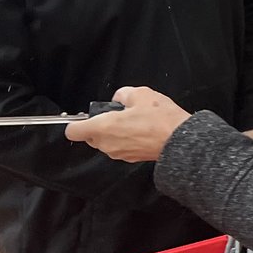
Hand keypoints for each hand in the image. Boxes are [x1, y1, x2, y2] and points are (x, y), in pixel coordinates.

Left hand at [65, 87, 191, 162]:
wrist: (179, 141)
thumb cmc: (160, 119)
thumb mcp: (141, 94)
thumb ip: (123, 94)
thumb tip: (119, 98)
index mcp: (102, 127)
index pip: (73, 131)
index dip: (77, 123)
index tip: (87, 117)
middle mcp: (106, 144)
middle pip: (90, 137)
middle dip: (100, 126)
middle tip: (118, 115)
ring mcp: (118, 154)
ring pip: (106, 143)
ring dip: (114, 134)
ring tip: (135, 122)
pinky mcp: (130, 159)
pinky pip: (120, 148)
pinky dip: (126, 141)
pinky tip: (142, 132)